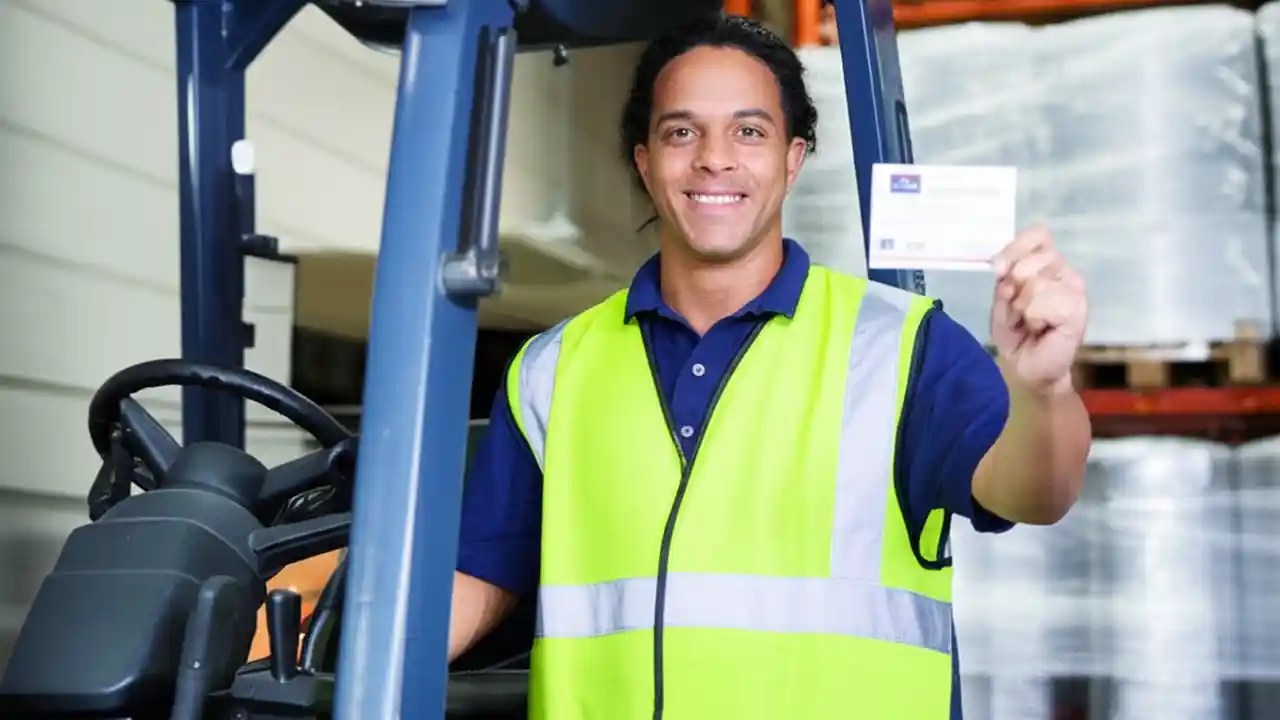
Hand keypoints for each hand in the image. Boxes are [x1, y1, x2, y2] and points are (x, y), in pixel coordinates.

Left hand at [989, 225, 1086, 394]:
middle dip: (1014, 286)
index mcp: (1044, 263)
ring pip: (1036, 283)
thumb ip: (1004, 279)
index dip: (1016, 248)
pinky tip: (1042, 329)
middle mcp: (1063, 271)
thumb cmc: (1015, 333)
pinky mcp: (1078, 309)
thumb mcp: (1001, 300)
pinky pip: (1045, 303)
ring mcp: (1074, 289)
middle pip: (1034, 258)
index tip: (1000, 270)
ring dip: (1022, 308)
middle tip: (1017, 310)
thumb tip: (1004, 268)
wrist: (1026, 368)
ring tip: (1030, 322)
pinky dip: (1034, 319)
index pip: (1038, 234)